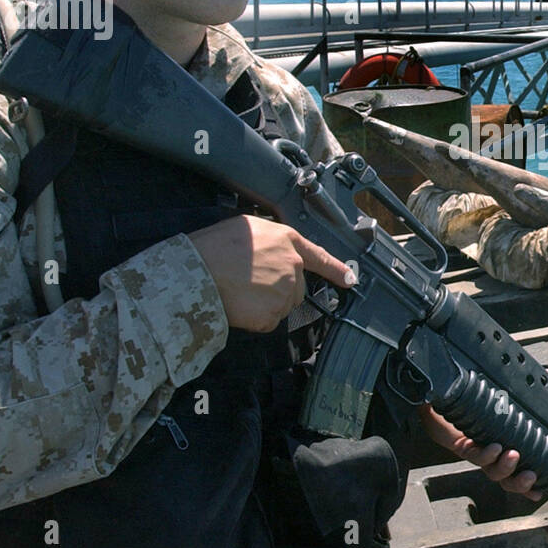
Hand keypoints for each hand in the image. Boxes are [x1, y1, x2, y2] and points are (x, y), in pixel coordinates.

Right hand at [188, 214, 354, 332]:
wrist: (197, 273)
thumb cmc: (213, 247)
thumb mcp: (248, 226)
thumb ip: (271, 240)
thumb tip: (274, 251)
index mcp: (287, 241)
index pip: (319, 256)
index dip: (336, 269)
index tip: (350, 279)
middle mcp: (292, 266)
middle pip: (296, 286)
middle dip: (277, 288)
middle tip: (246, 281)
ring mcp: (285, 292)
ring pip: (282, 305)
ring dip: (265, 303)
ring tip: (239, 291)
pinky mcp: (273, 314)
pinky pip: (268, 321)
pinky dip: (254, 318)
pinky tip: (239, 305)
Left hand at [418, 369, 547, 501]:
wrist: (442, 394)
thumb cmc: (477, 397)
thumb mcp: (510, 389)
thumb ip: (534, 384)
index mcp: (505, 446)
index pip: (518, 471)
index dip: (528, 486)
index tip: (540, 492)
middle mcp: (491, 454)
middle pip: (506, 481)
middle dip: (519, 483)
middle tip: (529, 475)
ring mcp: (477, 450)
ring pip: (490, 471)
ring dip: (504, 467)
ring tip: (511, 454)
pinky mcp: (462, 444)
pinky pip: (474, 455)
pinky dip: (484, 453)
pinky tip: (491, 446)